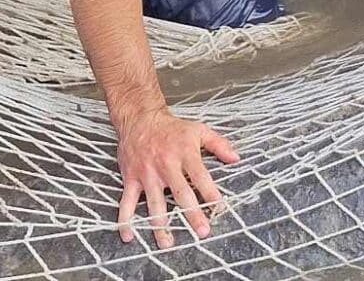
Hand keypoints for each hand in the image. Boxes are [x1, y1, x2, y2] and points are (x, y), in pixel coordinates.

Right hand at [114, 106, 239, 247]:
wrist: (140, 119)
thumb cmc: (172, 128)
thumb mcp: (199, 130)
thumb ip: (219, 144)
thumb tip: (236, 159)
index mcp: (185, 154)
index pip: (200, 177)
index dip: (210, 193)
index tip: (219, 208)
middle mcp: (166, 166)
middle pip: (181, 194)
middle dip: (192, 214)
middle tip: (202, 232)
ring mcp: (147, 174)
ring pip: (154, 204)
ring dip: (160, 225)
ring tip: (168, 244)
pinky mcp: (131, 179)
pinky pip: (126, 202)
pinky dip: (126, 220)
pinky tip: (129, 236)